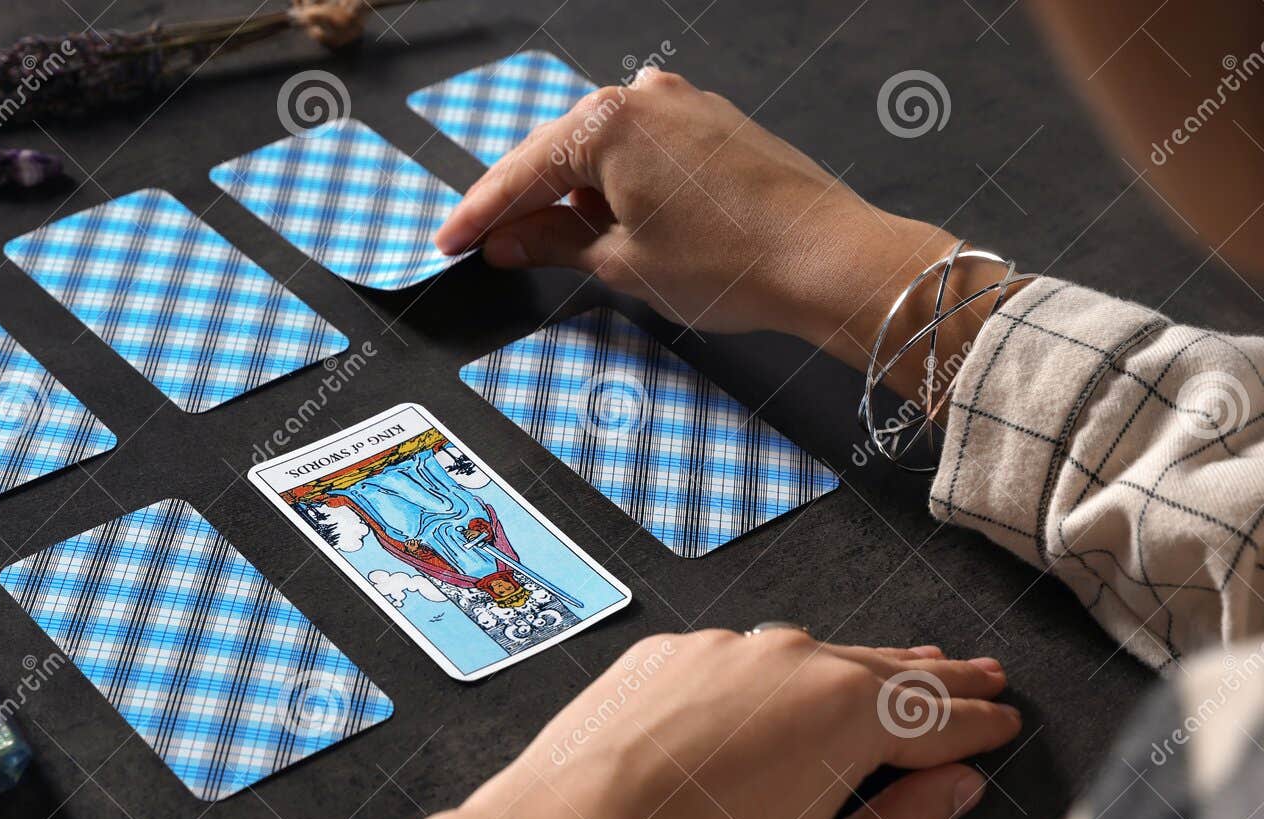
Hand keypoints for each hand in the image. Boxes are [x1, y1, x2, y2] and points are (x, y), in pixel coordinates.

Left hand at [343, 629, 1017, 818]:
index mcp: (848, 713)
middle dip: (941, 678)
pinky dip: (778, 672)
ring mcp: (724, 648)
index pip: (939, 716)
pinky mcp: (668, 653)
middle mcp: (792, 660)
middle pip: (887, 670)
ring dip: (863, 666)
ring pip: (816, 654)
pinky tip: (785, 688)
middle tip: (983, 676)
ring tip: (904, 668)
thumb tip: (955, 787)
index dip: (980, 722)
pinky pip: (743, 657)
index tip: (1005, 721)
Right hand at [433, 70, 992, 395]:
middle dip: (521, 200)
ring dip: (571, 193)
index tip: (449, 242)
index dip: (480, 214)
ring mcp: (684, 104)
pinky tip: (606, 220)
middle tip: (484, 242)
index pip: (523, 173)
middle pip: (558, 152)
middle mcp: (644, 97)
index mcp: (607, 123)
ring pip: (602, 150)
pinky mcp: (715, 124)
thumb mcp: (623, 264)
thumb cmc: (729, 263)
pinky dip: (615, 184)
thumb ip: (553, 244)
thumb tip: (508, 242)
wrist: (826, 259)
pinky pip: (642, 150)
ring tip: (545, 241)